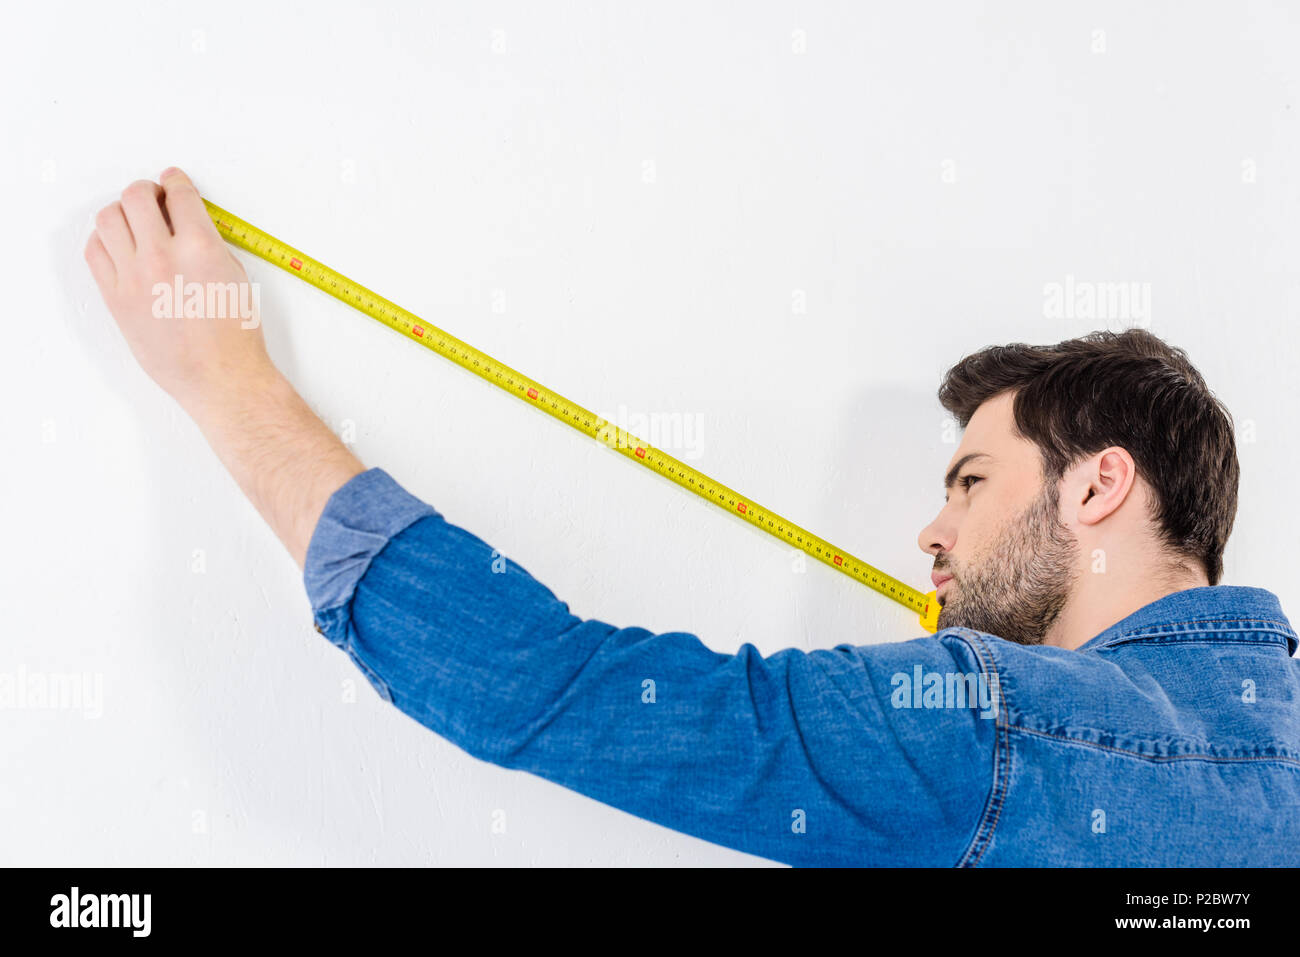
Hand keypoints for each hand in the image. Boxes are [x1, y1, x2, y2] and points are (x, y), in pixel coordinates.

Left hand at [84, 167, 277, 413]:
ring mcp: (134, 278)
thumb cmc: (236, 336)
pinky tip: (119, 245)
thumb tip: (186, 224)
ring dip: (121, 211)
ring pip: (108, 218)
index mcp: (200, 248)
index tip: (173, 180)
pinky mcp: (116, 298)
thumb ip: (208, 243)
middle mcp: (163, 257)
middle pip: (137, 196)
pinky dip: (103, 240)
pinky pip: (95, 252)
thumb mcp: (235, 276)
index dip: (176, 180)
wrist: (220, 377)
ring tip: (134, 221)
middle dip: (147, 190)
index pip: (180, 194)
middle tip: (154, 197)